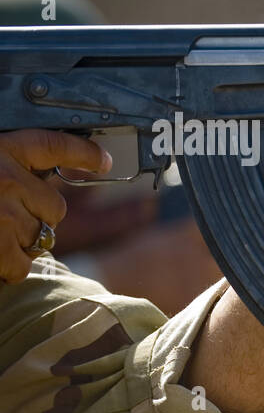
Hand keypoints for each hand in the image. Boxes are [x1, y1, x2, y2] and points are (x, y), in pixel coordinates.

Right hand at [0, 130, 110, 283]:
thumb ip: (9, 169)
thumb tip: (42, 185)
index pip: (52, 145)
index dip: (82, 152)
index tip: (104, 160)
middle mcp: (5, 177)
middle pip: (55, 208)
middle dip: (36, 217)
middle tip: (2, 216)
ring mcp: (2, 213)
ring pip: (41, 239)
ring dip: (19, 243)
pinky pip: (21, 264)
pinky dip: (7, 267)